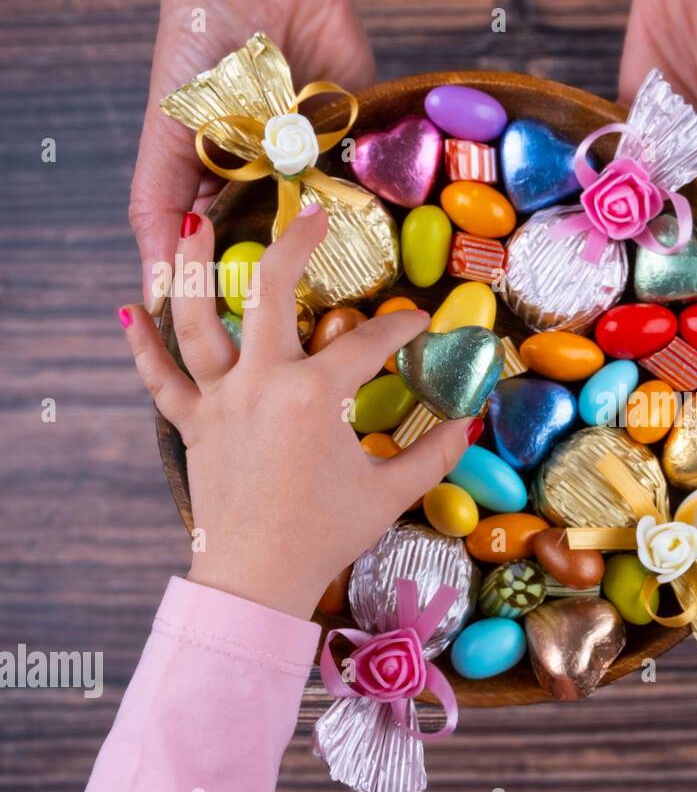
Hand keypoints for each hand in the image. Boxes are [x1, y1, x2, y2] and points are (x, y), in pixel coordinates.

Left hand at [118, 207, 472, 618]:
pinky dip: (141, 343)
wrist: (256, 578)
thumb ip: (437, 453)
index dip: (401, 327)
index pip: (369, 343)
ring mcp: (219, 400)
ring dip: (196, 269)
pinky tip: (128, 308)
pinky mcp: (191, 423)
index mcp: (315, 396)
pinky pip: (159, 377)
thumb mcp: (391, 492)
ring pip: (197, 320)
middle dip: (295, 246)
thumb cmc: (326, 535)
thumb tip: (473, 420)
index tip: (420, 321)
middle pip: (274, 294)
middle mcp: (262, 382)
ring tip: (192, 225)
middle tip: (310, 213)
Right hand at [132, 0, 374, 314]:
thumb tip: (154, 295)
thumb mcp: (164, 142)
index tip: (271, 344)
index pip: (244, 267)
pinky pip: (383, 183)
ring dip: (361, 257)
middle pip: (303, 256)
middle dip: (317, 287)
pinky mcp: (363, 141)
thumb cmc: (194, 59)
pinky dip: (393, 207)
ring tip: (375, 297)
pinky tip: (406, 242)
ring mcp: (325, 169)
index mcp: (228, 198)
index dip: (255, 303)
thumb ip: (159, 214)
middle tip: (333, 327)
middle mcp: (279, 191)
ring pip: (348, 230)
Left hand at [620, 0, 696, 309]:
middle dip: (670, 285)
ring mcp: (678, 154)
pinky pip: (616, 174)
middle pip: (696, 248)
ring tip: (592, 303)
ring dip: (626, 249)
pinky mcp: (636, 124)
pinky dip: (599, 199)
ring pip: (650, 218)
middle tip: (634, 340)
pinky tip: (572, 238)